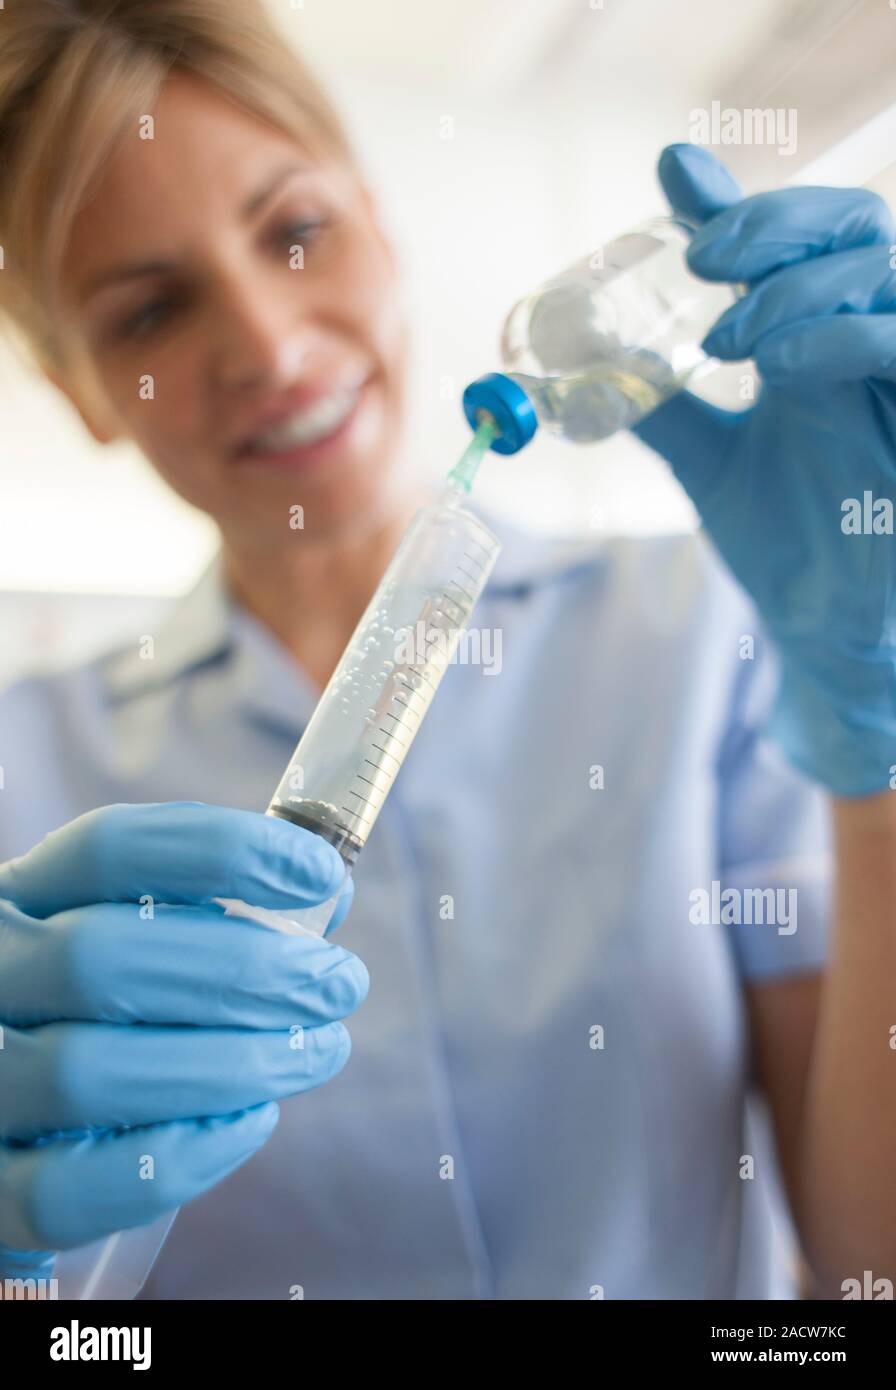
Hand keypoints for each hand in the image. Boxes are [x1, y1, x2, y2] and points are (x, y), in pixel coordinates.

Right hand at [0, 801, 365, 1279]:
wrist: (15, 1119)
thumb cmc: (96, 1010)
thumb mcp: (136, 937)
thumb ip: (221, 911)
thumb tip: (325, 896)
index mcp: (22, 899)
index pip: (106, 849)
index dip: (218, 850)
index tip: (318, 871)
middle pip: (99, 958)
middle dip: (245, 970)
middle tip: (339, 983)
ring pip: (86, 1073)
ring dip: (229, 1063)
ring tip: (318, 1051)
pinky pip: (68, 1191)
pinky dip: (178, 1158)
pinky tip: (252, 1121)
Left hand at [634, 143, 895, 795]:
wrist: (823, 630)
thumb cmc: (782, 541)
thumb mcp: (706, 461)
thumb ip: (659, 404)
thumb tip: (582, 363)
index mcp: (812, 341)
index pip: (788, 241)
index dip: (736, 199)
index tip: (673, 173)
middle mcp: (861, 345)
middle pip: (850, 229)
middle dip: (773, 226)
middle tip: (701, 259)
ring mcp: (894, 381)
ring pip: (884, 274)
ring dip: (799, 287)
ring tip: (729, 335)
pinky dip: (845, 336)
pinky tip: (781, 364)